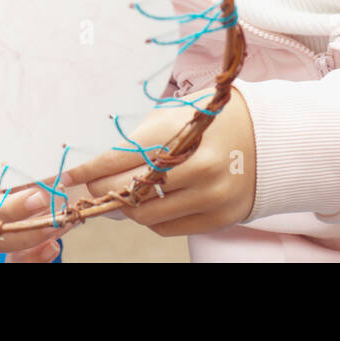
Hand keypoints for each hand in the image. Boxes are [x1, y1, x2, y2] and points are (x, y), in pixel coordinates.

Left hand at [0, 87, 256, 247]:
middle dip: (102, 189)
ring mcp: (209, 195)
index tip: (67, 177)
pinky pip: (168, 228)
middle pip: (130, 190)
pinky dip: (151, 218)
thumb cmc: (215, 118)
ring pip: (146, 215)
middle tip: (90, 186)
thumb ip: (142, 137)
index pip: (122, 157)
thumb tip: (100, 163)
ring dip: (125, 207)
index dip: (89, 169)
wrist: (272, 137)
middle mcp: (197, 166)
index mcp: (183, 133)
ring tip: (121, 194)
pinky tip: (149, 201)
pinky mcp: (219, 217)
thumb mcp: (178, 112)